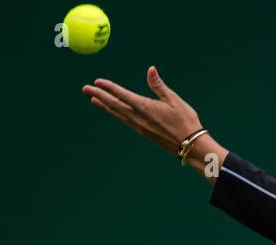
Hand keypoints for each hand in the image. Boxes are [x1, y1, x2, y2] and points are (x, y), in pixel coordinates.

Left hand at [82, 66, 211, 159]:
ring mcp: (139, 127)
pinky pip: (125, 121)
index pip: (122, 95)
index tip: (97, 82)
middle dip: (99, 96)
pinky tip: (114, 112)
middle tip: (85, 89)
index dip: (108, 87)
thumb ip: (159, 85)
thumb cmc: (186, 121)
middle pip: (114, 105)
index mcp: (145, 107)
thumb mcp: (174, 100)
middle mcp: (138, 118)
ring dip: (105, 106)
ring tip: (94, 100)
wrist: (190, 146)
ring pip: (118, 114)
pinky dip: (116, 114)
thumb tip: (150, 69)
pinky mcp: (143, 133)